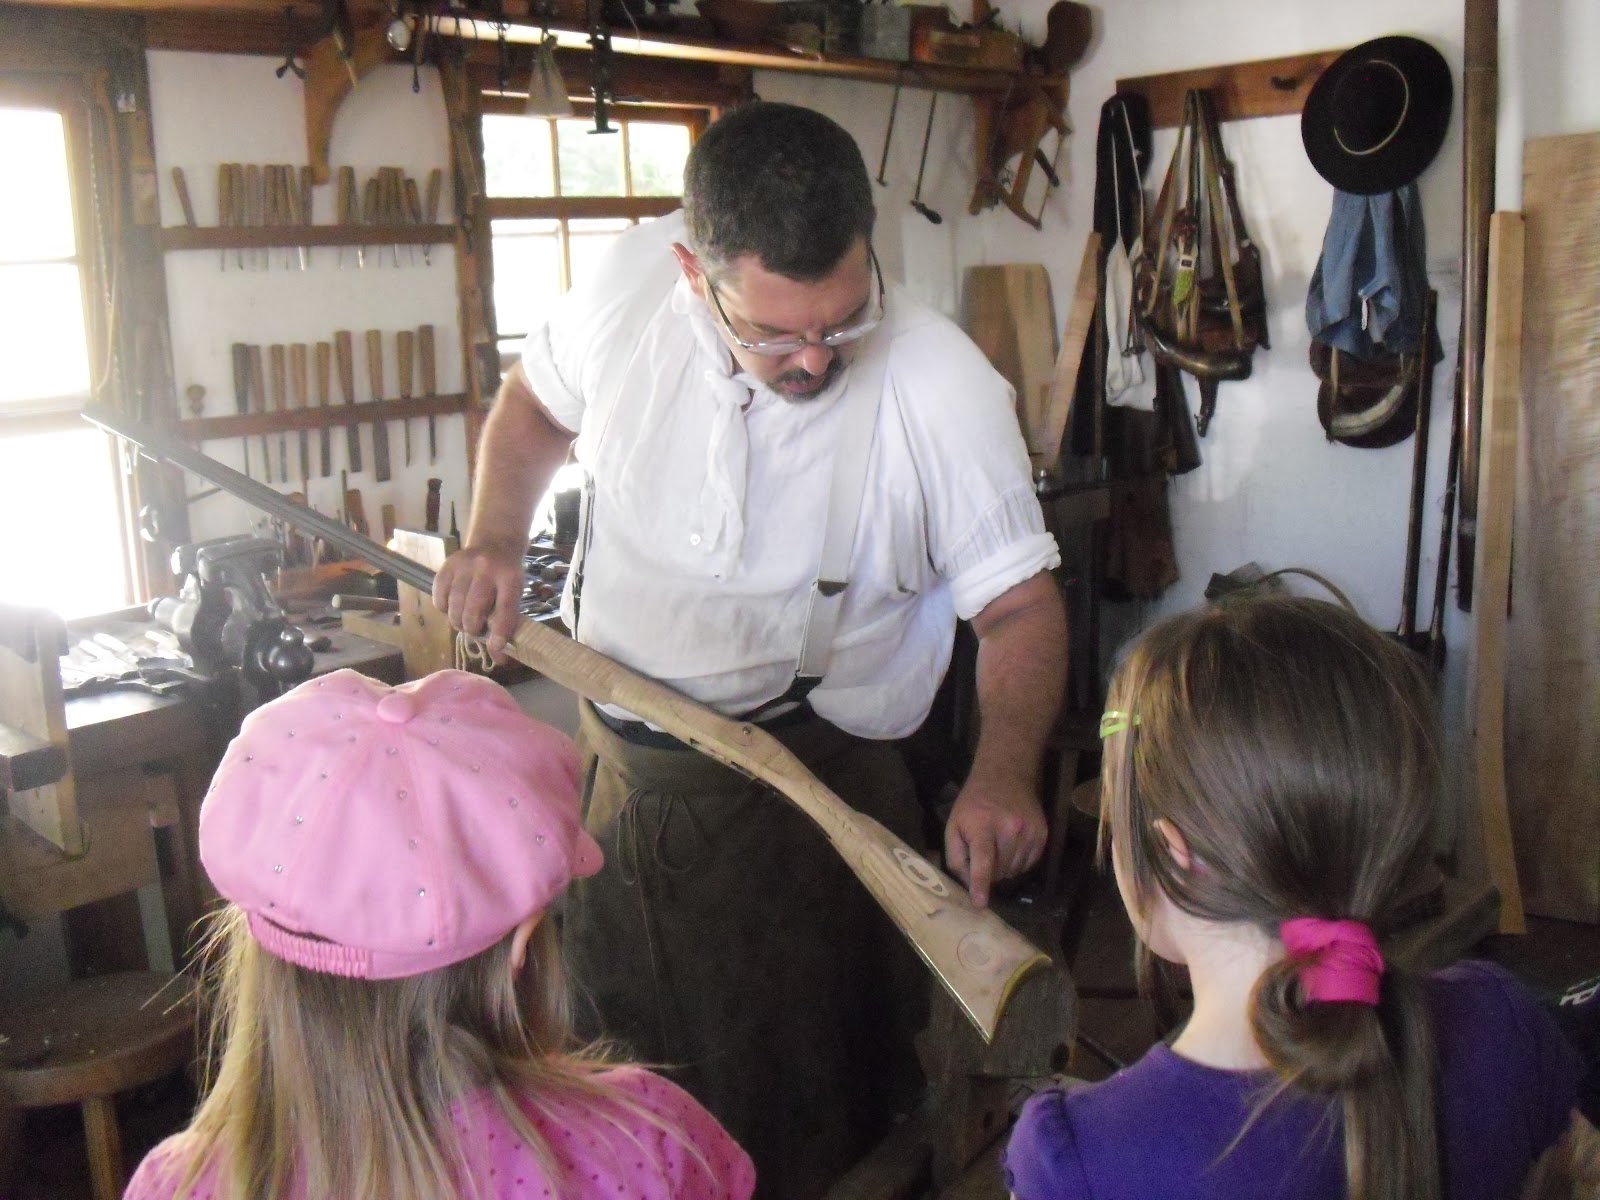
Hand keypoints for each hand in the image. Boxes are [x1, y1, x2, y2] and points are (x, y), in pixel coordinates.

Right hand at [432, 544, 526, 659]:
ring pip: (454, 608)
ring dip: (458, 622)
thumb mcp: (516, 593)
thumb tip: (498, 657)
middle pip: (473, 612)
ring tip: (465, 621)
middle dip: (473, 629)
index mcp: (510, 577)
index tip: (496, 648)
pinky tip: (453, 606)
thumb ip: (508, 621)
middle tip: (476, 630)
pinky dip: (444, 609)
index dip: (499, 633)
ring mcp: (464, 566)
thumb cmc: (506, 577)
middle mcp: (486, 569)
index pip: (505, 610)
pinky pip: (439, 598)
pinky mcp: (446, 566)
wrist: (495, 543)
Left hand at [943, 770, 1046, 907]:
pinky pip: (1029, 864)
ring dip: (1004, 869)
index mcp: (983, 825)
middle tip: (983, 857)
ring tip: (997, 849)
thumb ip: (956, 857)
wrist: (1005, 776)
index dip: (980, 885)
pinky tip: (1010, 847)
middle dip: (989, 873)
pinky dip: (1018, 863)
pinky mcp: (1042, 834)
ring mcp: (1029, 831)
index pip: (983, 861)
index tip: (980, 904)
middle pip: (999, 871)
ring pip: (1015, 871)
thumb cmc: (973, 803)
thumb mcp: (954, 825)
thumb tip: (968, 884)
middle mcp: (1009, 828)